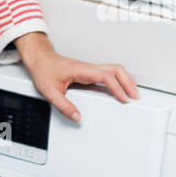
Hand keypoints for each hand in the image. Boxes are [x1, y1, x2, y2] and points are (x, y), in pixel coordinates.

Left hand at [15, 31, 139, 122]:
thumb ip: (63, 105)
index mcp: (81, 70)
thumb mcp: (49, 91)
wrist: (40, 60)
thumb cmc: (44, 71)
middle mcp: (88, 68)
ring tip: (132, 94)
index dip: (117, 87)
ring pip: (114, 69)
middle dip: (128, 82)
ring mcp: (89, 69)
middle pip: (115, 69)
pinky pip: (108, 73)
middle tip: (135, 96)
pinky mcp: (89, 72)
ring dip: (125, 80)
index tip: (124, 98)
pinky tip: (120, 89)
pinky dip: (119, 80)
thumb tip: (77, 117)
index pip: (105, 76)